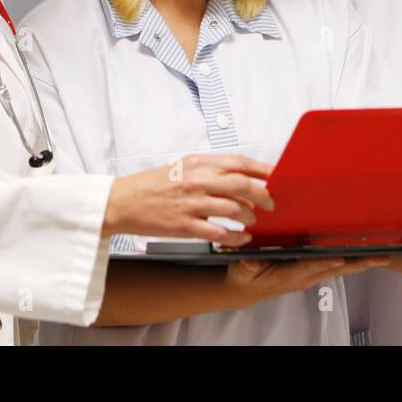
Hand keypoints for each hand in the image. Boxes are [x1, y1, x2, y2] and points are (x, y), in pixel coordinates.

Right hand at [104, 154, 274, 245]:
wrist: (123, 201)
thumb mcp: (182, 166)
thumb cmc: (153, 185)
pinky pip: (219, 233)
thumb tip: (240, 176)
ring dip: (249, 217)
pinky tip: (240, 238)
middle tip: (270, 204)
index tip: (277, 177)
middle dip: (262, 195)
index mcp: (198, 163)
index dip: (263, 170)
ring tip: (252, 221)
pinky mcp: (184, 225)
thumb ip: (210, 170)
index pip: (239, 162)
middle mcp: (196, 180)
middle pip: (242, 185)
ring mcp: (191, 203)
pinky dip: (235, 237)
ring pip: (234, 209)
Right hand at [226, 255, 395, 304]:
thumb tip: (252, 260)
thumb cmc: (245, 278)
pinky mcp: (310, 273)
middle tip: (379, 257)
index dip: (325, 262)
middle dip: (358, 264)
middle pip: (334, 270)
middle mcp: (303, 277)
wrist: (245, 290)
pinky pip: (334, 268)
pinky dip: (350, 262)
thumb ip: (247, 266)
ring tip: (380, 256)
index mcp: (288, 275)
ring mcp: (309, 276)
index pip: (310, 267)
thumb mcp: (241, 271)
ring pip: (338, 270)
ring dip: (360, 264)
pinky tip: (361, 255)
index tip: (341, 258)